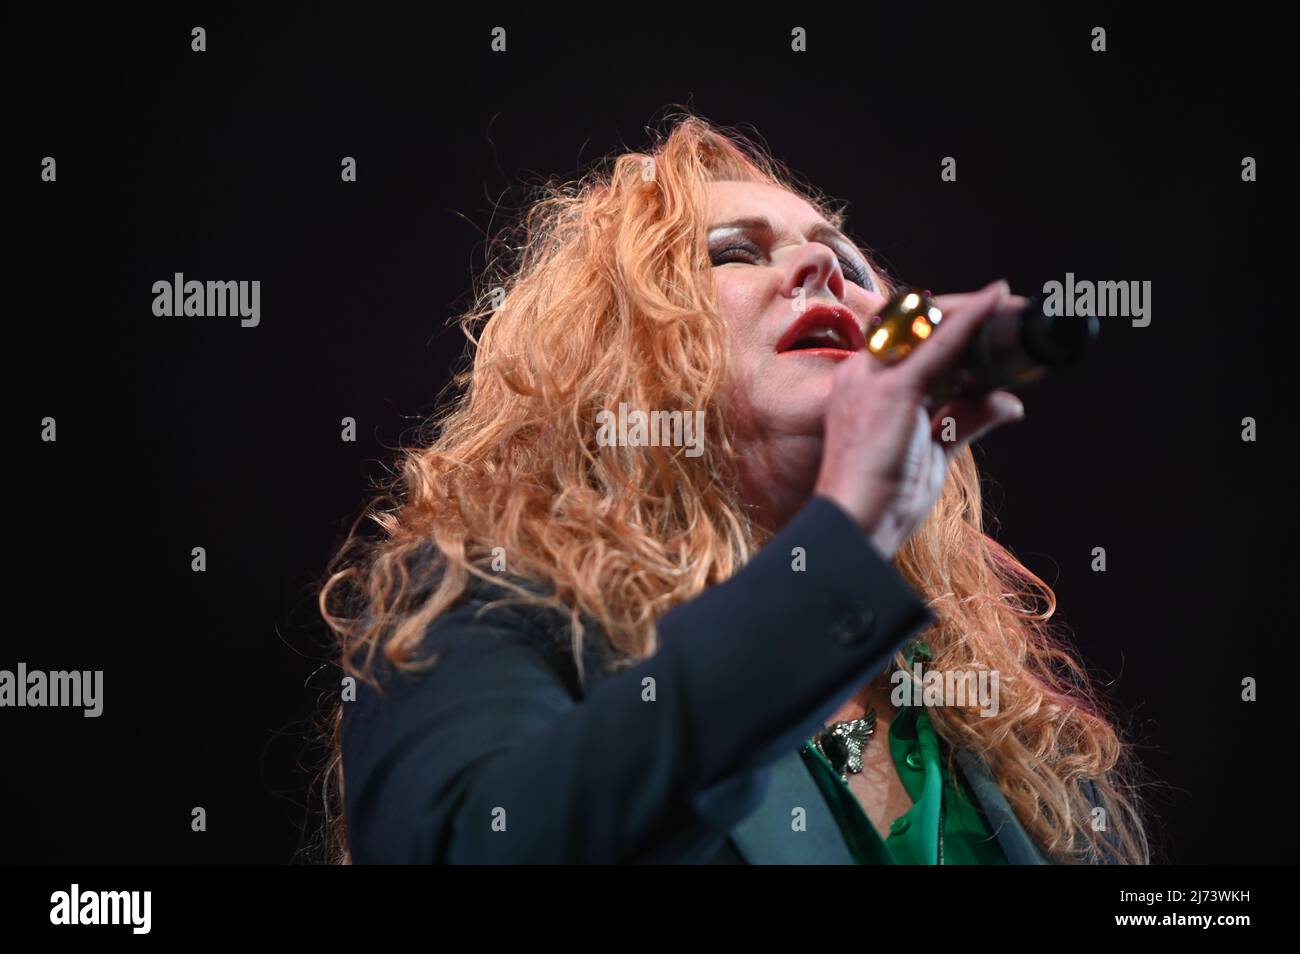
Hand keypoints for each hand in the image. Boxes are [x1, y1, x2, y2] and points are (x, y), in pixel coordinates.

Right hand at [813, 280, 1027, 558]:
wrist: (857, 526)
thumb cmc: (885, 498)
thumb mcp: (936, 450)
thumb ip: (966, 419)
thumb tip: (1011, 402)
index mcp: (864, 385)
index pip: (908, 338)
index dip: (949, 325)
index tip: (990, 324)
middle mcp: (863, 372)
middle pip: (917, 322)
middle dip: (967, 312)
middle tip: (1013, 309)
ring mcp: (875, 378)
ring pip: (929, 325)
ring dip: (975, 311)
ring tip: (1014, 306)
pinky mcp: (895, 390)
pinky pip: (940, 343)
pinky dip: (972, 319)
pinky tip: (998, 300)